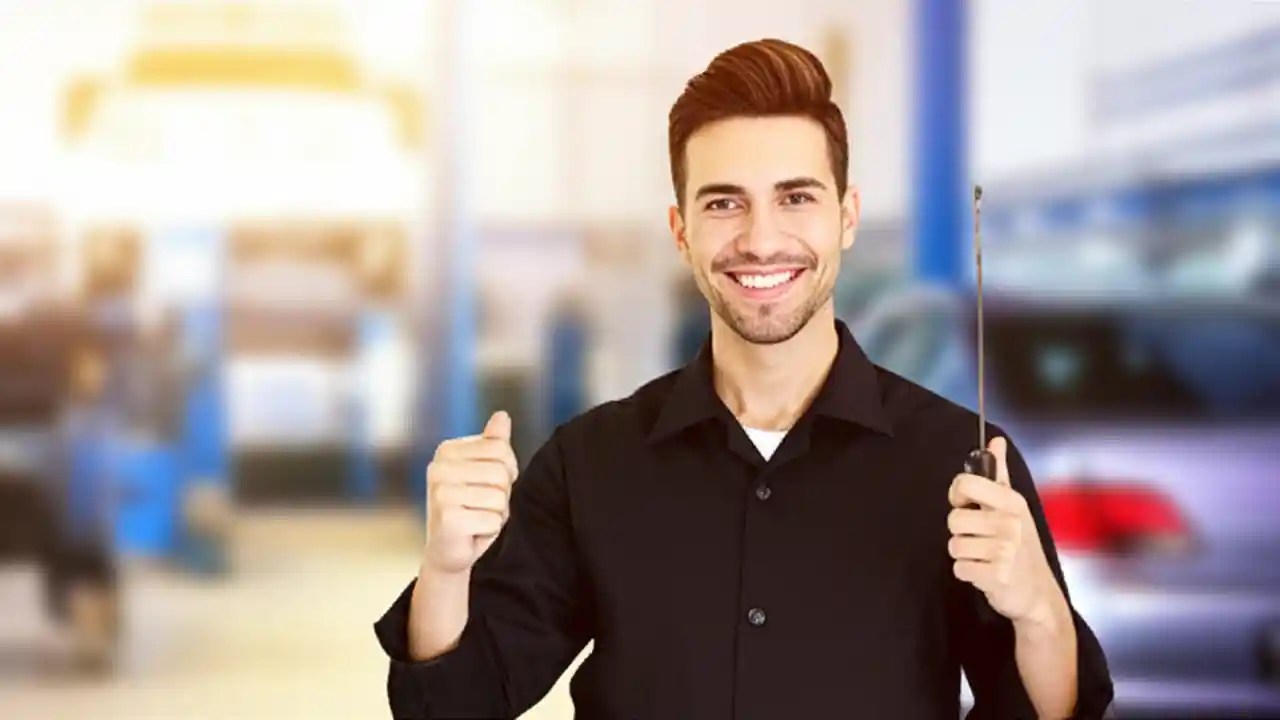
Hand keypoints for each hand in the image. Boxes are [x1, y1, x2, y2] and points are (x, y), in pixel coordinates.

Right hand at [422, 411, 519, 575]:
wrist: (448, 552)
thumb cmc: (468, 509)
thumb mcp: (483, 472)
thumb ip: (493, 444)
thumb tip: (502, 416)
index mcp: (447, 451)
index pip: (500, 448)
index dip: (507, 470)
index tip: (490, 485)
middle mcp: (439, 468)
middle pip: (501, 473)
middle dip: (502, 495)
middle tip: (482, 506)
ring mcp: (441, 493)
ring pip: (499, 498)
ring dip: (497, 514)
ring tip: (477, 518)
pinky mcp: (447, 519)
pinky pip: (493, 520)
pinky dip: (490, 531)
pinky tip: (472, 533)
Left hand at [947, 436, 1064, 625]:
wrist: (1037, 593)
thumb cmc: (1021, 546)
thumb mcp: (1014, 507)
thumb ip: (999, 473)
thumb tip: (995, 440)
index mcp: (1012, 502)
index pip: (967, 483)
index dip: (958, 494)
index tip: (965, 504)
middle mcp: (1010, 524)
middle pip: (953, 519)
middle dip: (961, 532)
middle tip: (981, 538)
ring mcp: (1005, 551)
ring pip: (954, 546)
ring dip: (964, 554)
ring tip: (985, 557)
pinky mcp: (996, 576)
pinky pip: (959, 568)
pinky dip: (967, 573)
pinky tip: (985, 573)